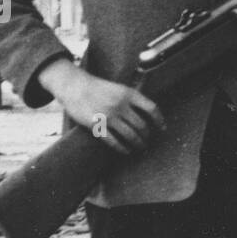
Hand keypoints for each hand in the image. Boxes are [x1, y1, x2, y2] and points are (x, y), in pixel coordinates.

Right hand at [39, 60, 164, 153]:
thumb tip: (148, 112)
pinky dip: (122, 148)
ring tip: (140, 147)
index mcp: (128, 93)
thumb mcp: (119, 87)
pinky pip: (114, 141)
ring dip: (138, 144)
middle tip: (147, 140)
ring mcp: (108, 116)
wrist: (74, 86)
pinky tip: (126, 151)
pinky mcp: (97, 125)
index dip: (159, 120)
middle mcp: (120, 105)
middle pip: (142, 125)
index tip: (162, 128)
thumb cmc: (98, 87)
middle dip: (147, 136)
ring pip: (130, 135)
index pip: (151, 108)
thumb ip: (132, 98)